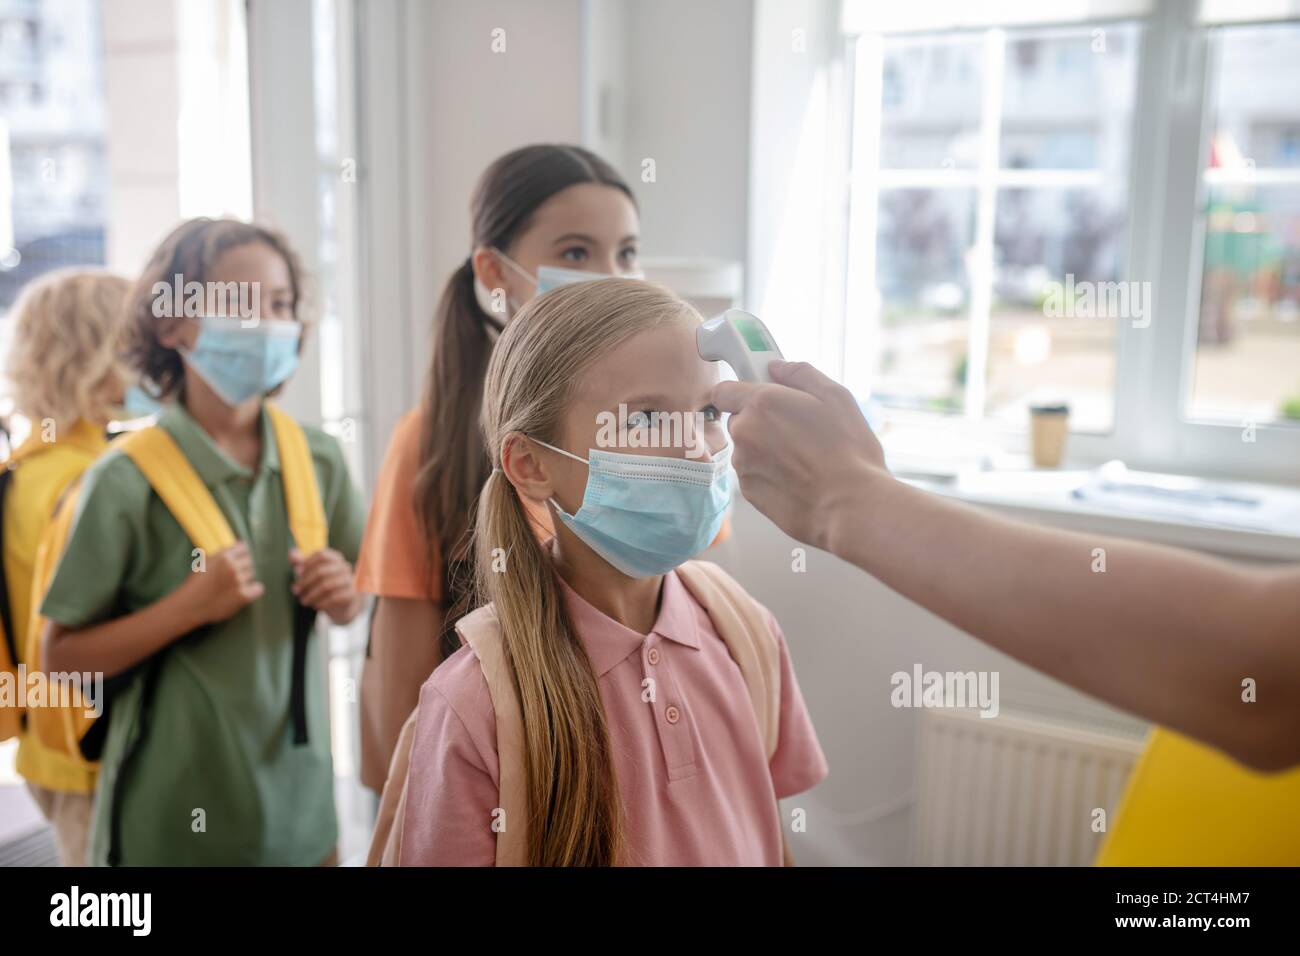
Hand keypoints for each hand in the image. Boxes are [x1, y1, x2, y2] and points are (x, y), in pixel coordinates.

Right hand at [185, 542, 264, 625]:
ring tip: (233, 587)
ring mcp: (238, 581)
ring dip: (246, 580)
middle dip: (243, 568)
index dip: (242, 556)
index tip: (239, 562)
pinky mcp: (243, 595)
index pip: (244, 548)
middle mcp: (232, 566)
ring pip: (252, 575)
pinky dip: (254, 591)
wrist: (188, 606)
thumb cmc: (194, 584)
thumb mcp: (205, 562)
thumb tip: (240, 543)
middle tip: (233, 577)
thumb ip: (222, 554)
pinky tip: (246, 593)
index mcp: (223, 556)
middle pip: (249, 562)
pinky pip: (258, 589)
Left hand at [290, 547, 361, 623]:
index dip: (308, 563)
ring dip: (312, 595)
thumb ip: (300, 562)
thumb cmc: (323, 583)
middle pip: (322, 571)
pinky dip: (322, 602)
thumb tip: (292, 555)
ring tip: (303, 601)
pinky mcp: (351, 594)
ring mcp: (349, 580)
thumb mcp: (310, 572)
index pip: (321, 555)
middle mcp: (344, 567)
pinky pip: (334, 598)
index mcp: (335, 558)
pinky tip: (315, 606)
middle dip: (306, 582)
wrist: (341, 603)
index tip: (297, 572)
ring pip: (327, 586)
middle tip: (295, 591)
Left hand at [711, 360, 888, 552]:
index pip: (725, 390)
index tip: (762, 394)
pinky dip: (771, 474)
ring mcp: (744, 465)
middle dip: (761, 421)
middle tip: (797, 428)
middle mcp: (744, 433)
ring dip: (767, 449)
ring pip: (748, 449)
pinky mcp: (750, 493)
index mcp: (761, 403)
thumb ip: (800, 374)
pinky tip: (800, 478)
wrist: (850, 506)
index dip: (742, 391)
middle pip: (740, 419)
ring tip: (805, 458)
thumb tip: (777, 367)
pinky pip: (754, 474)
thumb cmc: (847, 451)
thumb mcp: (835, 396)